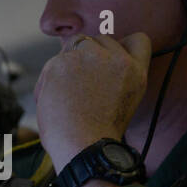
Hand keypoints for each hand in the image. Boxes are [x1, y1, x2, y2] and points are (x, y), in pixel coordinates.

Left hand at [34, 32, 151, 171]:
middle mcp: (116, 59)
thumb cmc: (98, 133)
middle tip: (81, 86)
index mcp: (135, 72)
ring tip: (68, 97)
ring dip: (67, 66)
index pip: (138, 40)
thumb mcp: (124, 101)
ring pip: (73, 47)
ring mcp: (89, 57)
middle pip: (98, 40)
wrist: (83, 146)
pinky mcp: (63, 61)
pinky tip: (54, 101)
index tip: (108, 59)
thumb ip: (116, 76)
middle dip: (87, 56)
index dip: (121, 46)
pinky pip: (52, 64)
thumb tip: (95, 59)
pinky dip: (48, 81)